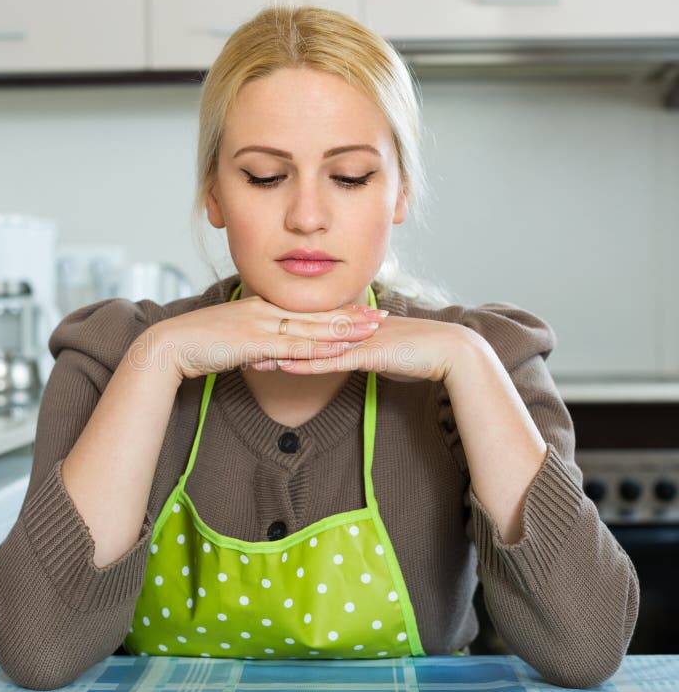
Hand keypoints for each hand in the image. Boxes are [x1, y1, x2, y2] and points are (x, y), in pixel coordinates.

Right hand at [127, 296, 388, 380]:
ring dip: (344, 329)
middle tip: (382, 316)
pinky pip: (294, 345)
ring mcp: (260, 324)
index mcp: (261, 308)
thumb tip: (273, 357)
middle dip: (352, 316)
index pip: (307, 310)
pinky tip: (340, 348)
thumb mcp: (232, 341)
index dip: (337, 310)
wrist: (170, 345)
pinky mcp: (253, 340)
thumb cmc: (196, 344)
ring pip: (311, 327)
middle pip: (317, 314)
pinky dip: (319, 346)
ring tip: (372, 330)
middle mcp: (265, 311)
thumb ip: (255, 346)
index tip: (362, 311)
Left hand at [257, 312, 472, 384]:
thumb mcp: (385, 352)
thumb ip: (364, 352)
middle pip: (303, 332)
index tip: (257, 334)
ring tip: (251, 358)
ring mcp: (357, 339)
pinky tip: (284, 367)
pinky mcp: (367, 355)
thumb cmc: (420, 353)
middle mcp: (350, 328)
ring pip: (311, 345)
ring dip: (281, 353)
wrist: (449, 350)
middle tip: (241, 343)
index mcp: (352, 324)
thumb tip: (351, 356)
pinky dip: (306, 364)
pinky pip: (330, 361)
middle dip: (272, 338)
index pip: (310, 326)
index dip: (282, 329)